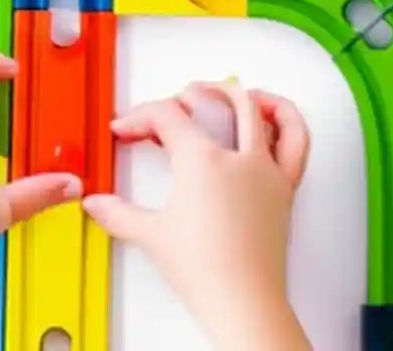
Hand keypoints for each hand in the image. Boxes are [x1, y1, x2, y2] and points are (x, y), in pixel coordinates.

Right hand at [83, 82, 311, 350]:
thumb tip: (96, 203)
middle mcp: (238, 156)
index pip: (167, 116)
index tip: (127, 129)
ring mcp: (265, 169)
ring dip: (238, 93)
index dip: (140, 116)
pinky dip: (286, 117)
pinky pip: (296, 140)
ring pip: (259, 110)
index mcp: (202, 160)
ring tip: (223, 92)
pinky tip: (273, 111)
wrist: (242, 300)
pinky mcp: (285, 186)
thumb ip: (118, 213)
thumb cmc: (206, 269)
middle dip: (185, 95)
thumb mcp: (151, 235)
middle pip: (213, 101)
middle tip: (167, 109)